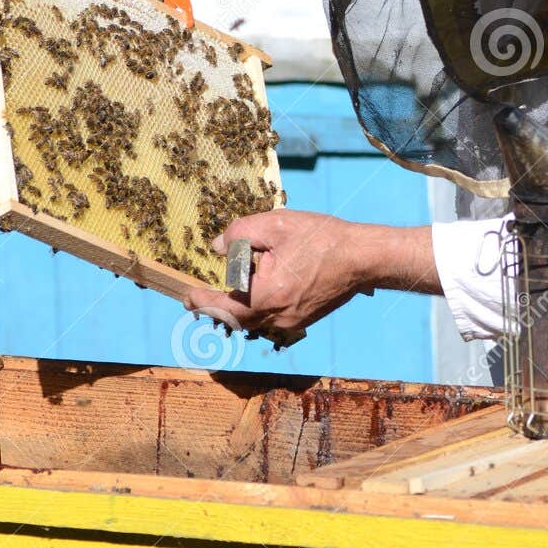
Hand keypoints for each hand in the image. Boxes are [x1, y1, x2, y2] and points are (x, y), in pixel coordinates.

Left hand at [182, 209, 440, 338]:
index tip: (185, 295)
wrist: (362, 258)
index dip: (199, 300)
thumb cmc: (321, 238)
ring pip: (252, 322)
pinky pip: (270, 320)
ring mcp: (291, 322)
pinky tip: (257, 292)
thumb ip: (240, 234)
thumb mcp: (276, 225)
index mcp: (266, 295)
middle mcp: (276, 316)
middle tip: (196, 298)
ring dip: (236, 310)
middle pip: (234, 320)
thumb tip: (218, 247)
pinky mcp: (301, 320)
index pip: (221, 306)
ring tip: (225, 294)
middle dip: (214, 309)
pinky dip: (257, 309)